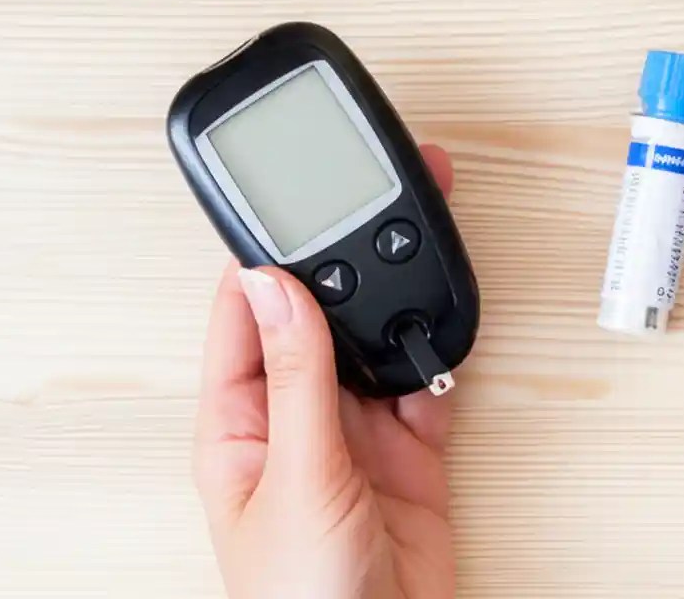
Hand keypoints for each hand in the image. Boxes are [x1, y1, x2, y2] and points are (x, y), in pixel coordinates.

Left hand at [193, 145, 456, 598]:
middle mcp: (296, 421)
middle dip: (344, 271)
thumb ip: (297, 380)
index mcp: (240, 423)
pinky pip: (426, 388)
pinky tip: (442, 342)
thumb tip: (277, 288)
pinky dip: (439, 362)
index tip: (296, 205)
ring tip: (415, 264)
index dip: (268, 259)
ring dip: (395, 312)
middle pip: (317, 322)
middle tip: (375, 212)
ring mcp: (354, 438)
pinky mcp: (410, 457)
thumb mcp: (298, 479)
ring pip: (374, 347)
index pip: (244, 317)